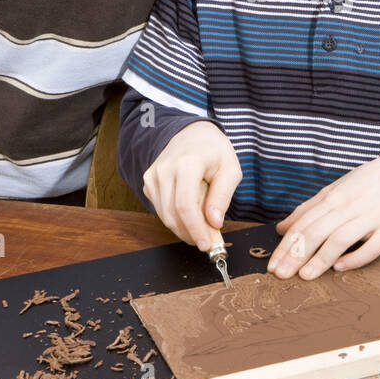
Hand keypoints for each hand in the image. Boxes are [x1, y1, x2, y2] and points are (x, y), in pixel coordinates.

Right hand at [142, 120, 241, 249]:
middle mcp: (165, 169)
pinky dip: (176, 218)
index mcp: (187, 163)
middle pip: (173, 214)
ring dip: (184, 229)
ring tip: (202, 227)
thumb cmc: (214, 151)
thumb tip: (214, 223)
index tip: (207, 245)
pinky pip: (160, 210)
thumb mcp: (230, 169)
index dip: (195, 229)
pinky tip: (190, 213)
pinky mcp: (148, 183)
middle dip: (191, 234)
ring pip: (165, 216)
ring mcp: (153, 176)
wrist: (192, 134)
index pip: (185, 205)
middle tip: (209, 241)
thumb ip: (223, 196)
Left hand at [268, 152, 379, 279]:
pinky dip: (355, 258)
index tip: (272, 264)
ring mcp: (370, 218)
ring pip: (340, 239)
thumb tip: (282, 228)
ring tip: (305, 276)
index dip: (285, 245)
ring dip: (320, 258)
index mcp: (333, 198)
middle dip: (296, 255)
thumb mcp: (335, 189)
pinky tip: (341, 268)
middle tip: (280, 275)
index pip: (303, 224)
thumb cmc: (367, 183)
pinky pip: (372, 247)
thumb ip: (308, 209)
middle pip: (316, 232)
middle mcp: (349, 207)